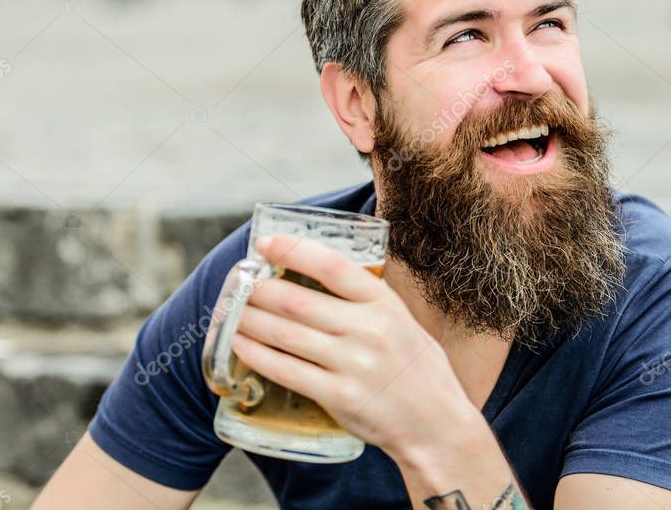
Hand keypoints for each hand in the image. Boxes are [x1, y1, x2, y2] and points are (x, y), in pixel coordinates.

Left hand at [220, 233, 478, 458]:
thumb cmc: (418, 370)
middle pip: (298, 301)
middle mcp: (369, 329)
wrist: (437, 425)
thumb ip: (366, 302)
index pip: (331, 265)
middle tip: (239, 285)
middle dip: (259, 290)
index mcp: (385, 303)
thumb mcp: (403, 321)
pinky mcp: (338, 396)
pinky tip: (241, 345)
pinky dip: (257, 355)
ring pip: (285, 334)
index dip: (293, 250)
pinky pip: (286, 370)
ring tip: (232, 312)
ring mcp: (352, 364)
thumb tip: (316, 277)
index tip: (266, 244)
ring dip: (250, 321)